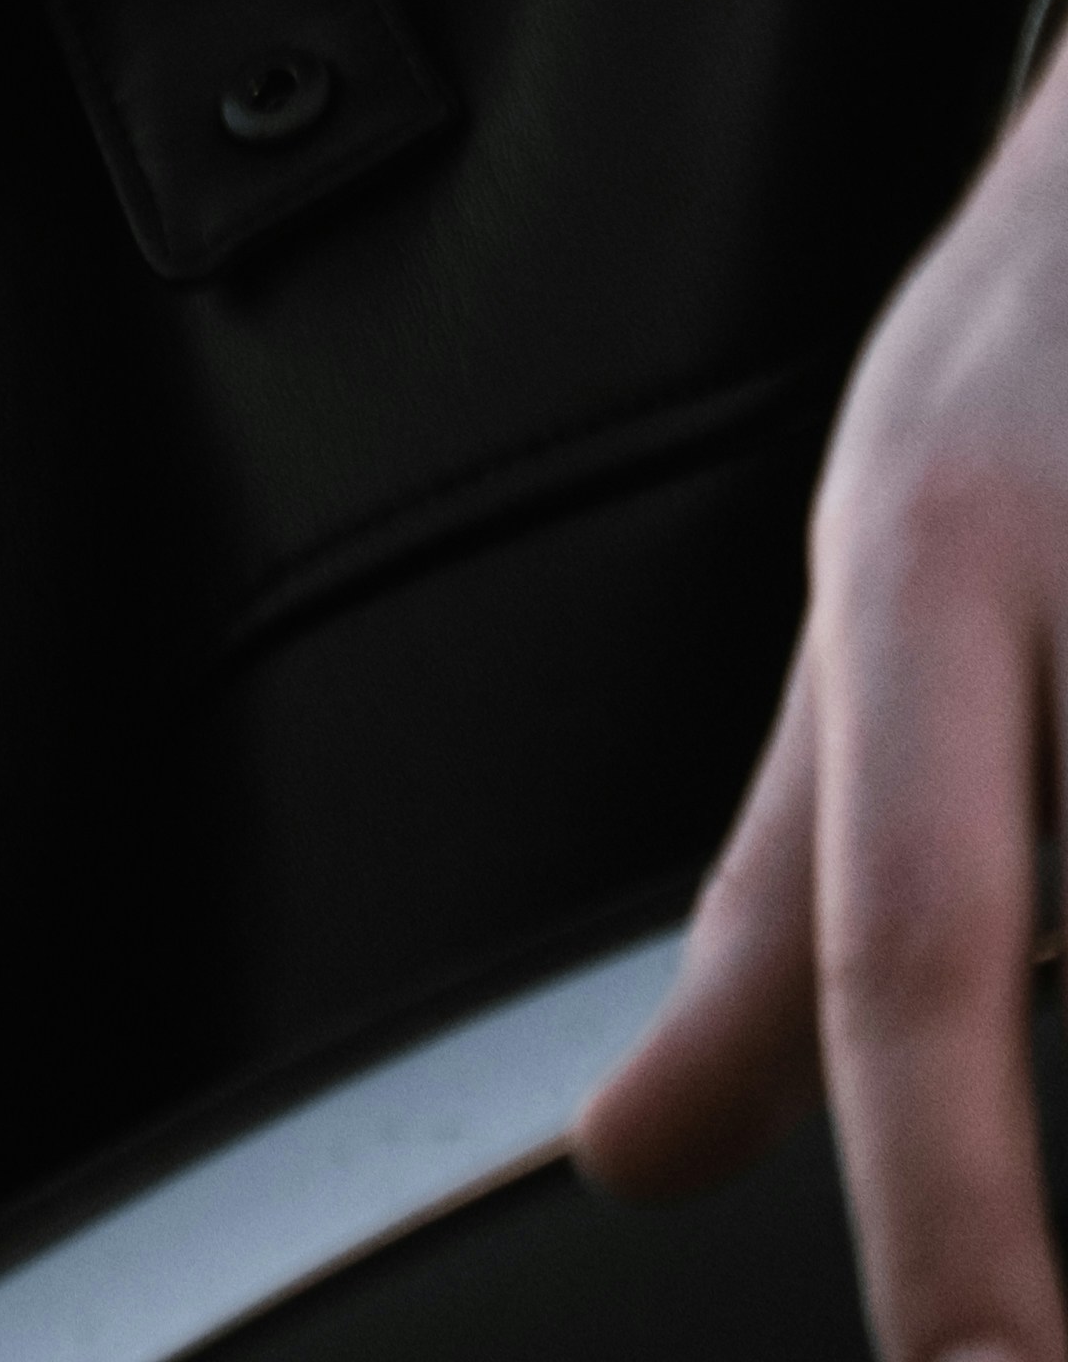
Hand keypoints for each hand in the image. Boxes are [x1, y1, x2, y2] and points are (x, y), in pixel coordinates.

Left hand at [578, 47, 1067, 1361]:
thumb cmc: (1043, 387)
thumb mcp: (886, 597)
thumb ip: (783, 905)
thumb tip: (632, 1152)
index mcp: (930, 573)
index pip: (904, 935)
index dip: (953, 1213)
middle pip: (1032, 925)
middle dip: (1036, 1168)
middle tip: (1023, 1283)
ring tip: (1046, 765)